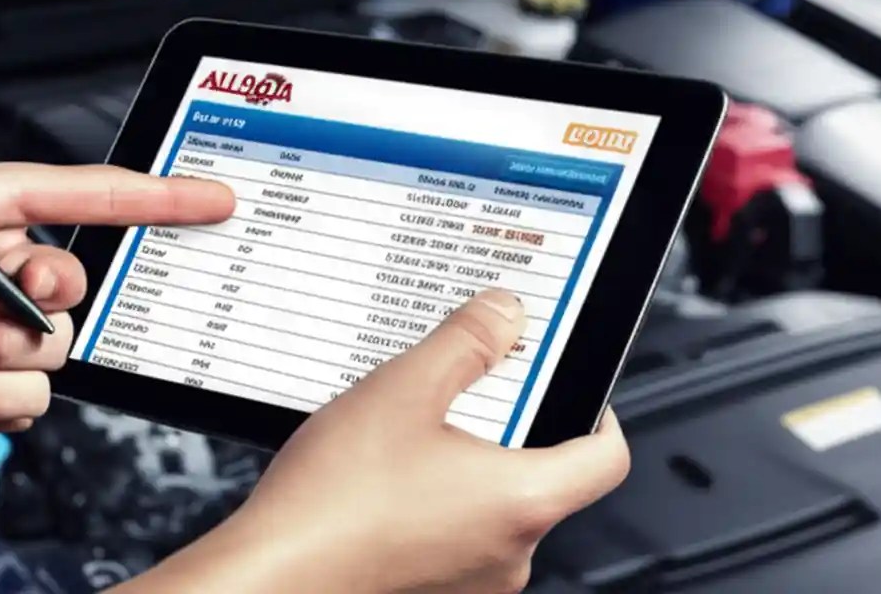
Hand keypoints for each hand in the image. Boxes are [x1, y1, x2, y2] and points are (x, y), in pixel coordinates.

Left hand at [0, 162, 232, 446]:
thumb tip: (118, 185)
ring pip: (55, 357)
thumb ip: (50, 188)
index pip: (102, 219)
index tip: (216, 201)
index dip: (161, 209)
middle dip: (37, 299)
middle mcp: (5, 291)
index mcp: (6, 235)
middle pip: (80, 300)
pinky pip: (28, 405)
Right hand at [117, 290, 628, 593]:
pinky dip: (438, 495)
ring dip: (466, 459)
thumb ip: (467, 342)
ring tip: (412, 429)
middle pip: (545, 472)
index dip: (598, 409)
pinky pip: (459, 529)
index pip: (607, 455)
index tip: (568, 382)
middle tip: (465, 388)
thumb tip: (506, 313)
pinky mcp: (436, 586)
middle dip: (508, 424)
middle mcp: (510, 551)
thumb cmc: (333, 500)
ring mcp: (474, 578)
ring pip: (496, 501)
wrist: (273, 572)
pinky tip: (388, 471)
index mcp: (522, 501)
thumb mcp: (404, 389)